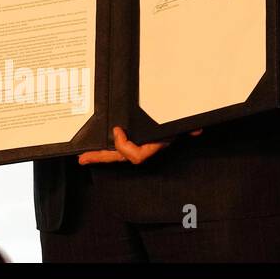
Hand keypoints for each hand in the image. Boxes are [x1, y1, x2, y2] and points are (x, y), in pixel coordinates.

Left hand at [78, 126, 201, 164]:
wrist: (178, 119)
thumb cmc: (175, 123)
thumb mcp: (179, 125)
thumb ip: (188, 128)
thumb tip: (196, 129)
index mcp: (152, 145)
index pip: (136, 155)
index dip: (124, 145)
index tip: (117, 130)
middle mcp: (143, 147)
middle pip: (118, 157)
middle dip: (101, 158)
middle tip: (83, 159)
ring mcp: (136, 146)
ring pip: (116, 155)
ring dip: (100, 156)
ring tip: (84, 157)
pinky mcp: (131, 141)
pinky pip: (117, 149)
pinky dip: (105, 150)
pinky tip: (92, 150)